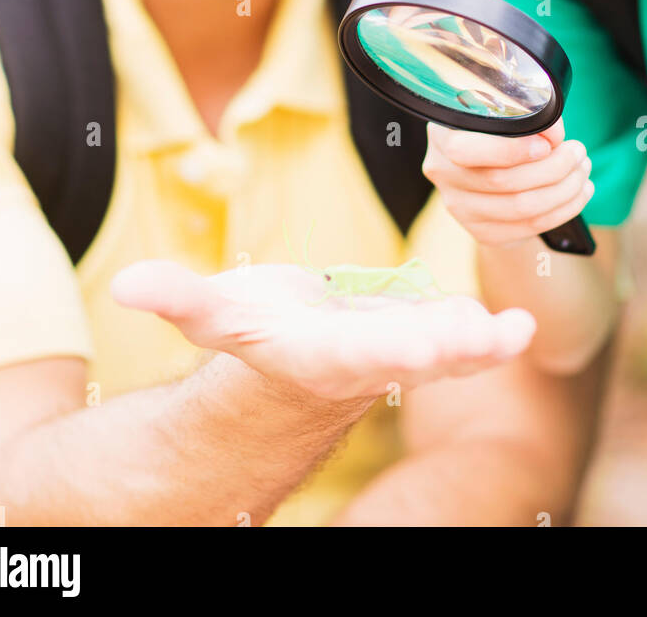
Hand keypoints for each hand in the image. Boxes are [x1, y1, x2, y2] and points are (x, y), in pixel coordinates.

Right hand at [110, 260, 535, 401]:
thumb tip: (124, 283)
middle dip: (442, 347)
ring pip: (449, 353)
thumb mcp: (216, 315)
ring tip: (514, 330)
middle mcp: (368, 363)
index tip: (415, 343)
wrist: (299, 362)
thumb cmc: (258, 333)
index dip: (382, 347)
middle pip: (410, 357)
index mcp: (319, 356)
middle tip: (478, 334)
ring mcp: (406, 355)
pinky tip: (522, 324)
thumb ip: (176, 298)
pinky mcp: (429, 338)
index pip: (351, 354)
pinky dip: (492, 338)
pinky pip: (466, 341)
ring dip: (481, 346)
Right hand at [423, 118, 593, 248]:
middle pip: (502, 182)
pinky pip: (530, 227)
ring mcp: (460, 208)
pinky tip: (580, 192)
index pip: (466, 151)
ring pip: (521, 208)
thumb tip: (555, 134)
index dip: (511, 150)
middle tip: (578, 151)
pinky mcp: (483, 232)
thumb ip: (526, 116)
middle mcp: (444, 175)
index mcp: (443, 138)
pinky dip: (563, 210)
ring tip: (583, 169)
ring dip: (564, 189)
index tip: (548, 143)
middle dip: (552, 167)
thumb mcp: (503, 111)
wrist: (487, 162)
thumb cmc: (497, 128)